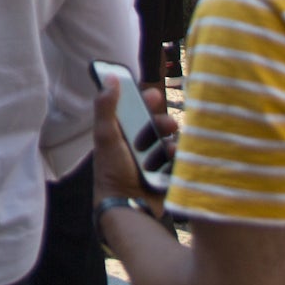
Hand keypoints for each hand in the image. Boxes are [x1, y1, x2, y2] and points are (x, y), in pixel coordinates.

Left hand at [90, 75, 176, 208]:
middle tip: (169, 125)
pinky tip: (174, 162)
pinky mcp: (165, 174)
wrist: (128, 206)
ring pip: (169, 142)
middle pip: (156, 125)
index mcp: (121, 133)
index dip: (145, 100)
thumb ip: (106, 107)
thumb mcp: (106, 136)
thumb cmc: (112, 171)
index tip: (154, 94)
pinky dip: (177, 160)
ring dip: (170, 143)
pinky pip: (178, 160)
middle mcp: (137, 145)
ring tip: (168, 151)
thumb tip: (110, 77)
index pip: (135, 110)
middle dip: (163, 122)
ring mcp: (153, 161)